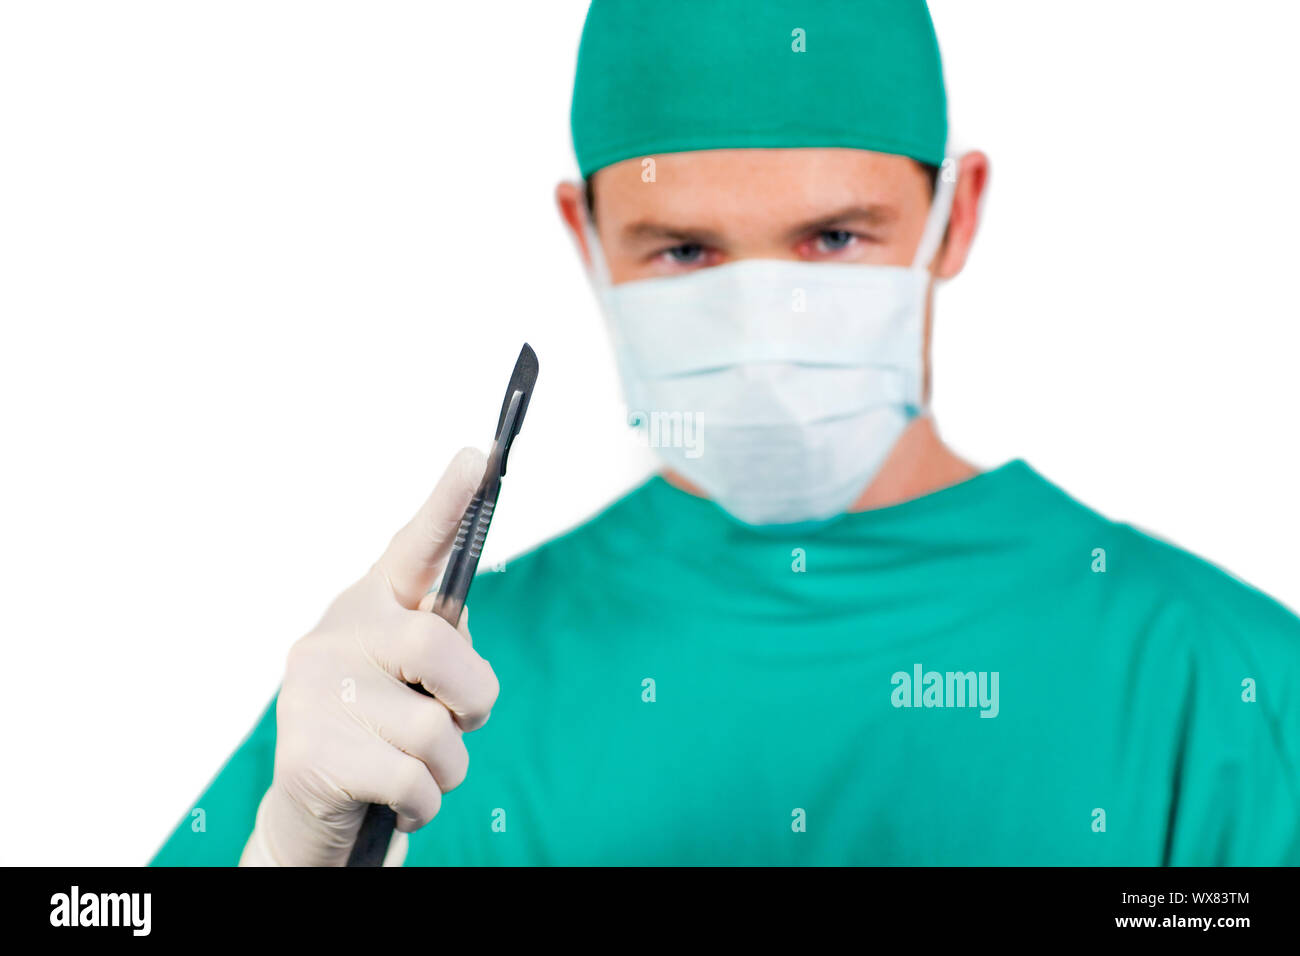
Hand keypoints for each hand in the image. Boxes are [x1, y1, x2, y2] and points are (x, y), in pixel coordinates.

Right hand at [240, 447, 498, 865]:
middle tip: (462, 720)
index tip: (476, 456)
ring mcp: (314, 692)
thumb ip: (442, 644)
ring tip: (418, 772)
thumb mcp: (416, 682)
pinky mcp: (308, 753)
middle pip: (437, 644)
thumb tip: (457, 627)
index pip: (413, 548)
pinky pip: (413, 780)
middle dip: (472, 695)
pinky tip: (400, 803)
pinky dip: (425, 804)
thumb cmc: (384, 736)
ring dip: (449, 767)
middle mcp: (336, 635)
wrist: (316, 816)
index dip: (447, 506)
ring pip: (434, 730)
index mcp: (371, 606)